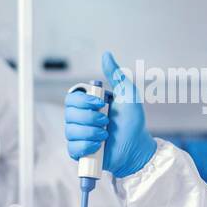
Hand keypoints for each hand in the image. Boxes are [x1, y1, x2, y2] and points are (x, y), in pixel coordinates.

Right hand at [64, 51, 156, 177]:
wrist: (137, 146)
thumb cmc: (132, 121)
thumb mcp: (127, 94)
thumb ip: (115, 75)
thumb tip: (106, 54)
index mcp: (87, 104)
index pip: (71, 97)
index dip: (84, 100)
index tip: (101, 103)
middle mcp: (79, 118)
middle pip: (69, 113)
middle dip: (90, 117)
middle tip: (106, 121)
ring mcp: (78, 135)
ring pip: (71, 130)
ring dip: (92, 132)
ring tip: (106, 135)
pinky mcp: (79, 152)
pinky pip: (73, 147)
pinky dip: (88, 146)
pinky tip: (100, 146)